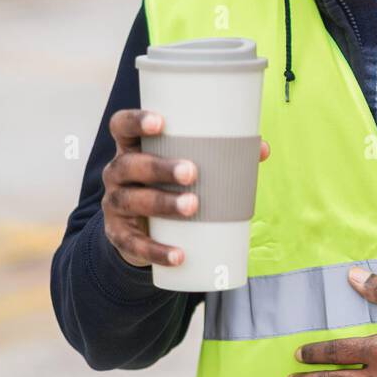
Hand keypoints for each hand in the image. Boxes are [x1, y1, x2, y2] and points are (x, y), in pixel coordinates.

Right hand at [101, 108, 269, 267]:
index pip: (122, 126)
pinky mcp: (119, 235)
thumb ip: (222, 154)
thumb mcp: (188, 165)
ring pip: (131, 201)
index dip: (136, 121)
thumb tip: (262, 149)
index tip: (161, 122)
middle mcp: (117, 172)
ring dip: (162, 203)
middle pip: (130, 165)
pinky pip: (134, 244)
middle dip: (160, 168)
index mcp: (133, 148)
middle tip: (192, 172)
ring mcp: (114, 204)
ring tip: (193, 206)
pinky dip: (156, 251)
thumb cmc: (170, 183)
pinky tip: (178, 255)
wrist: (141, 228)